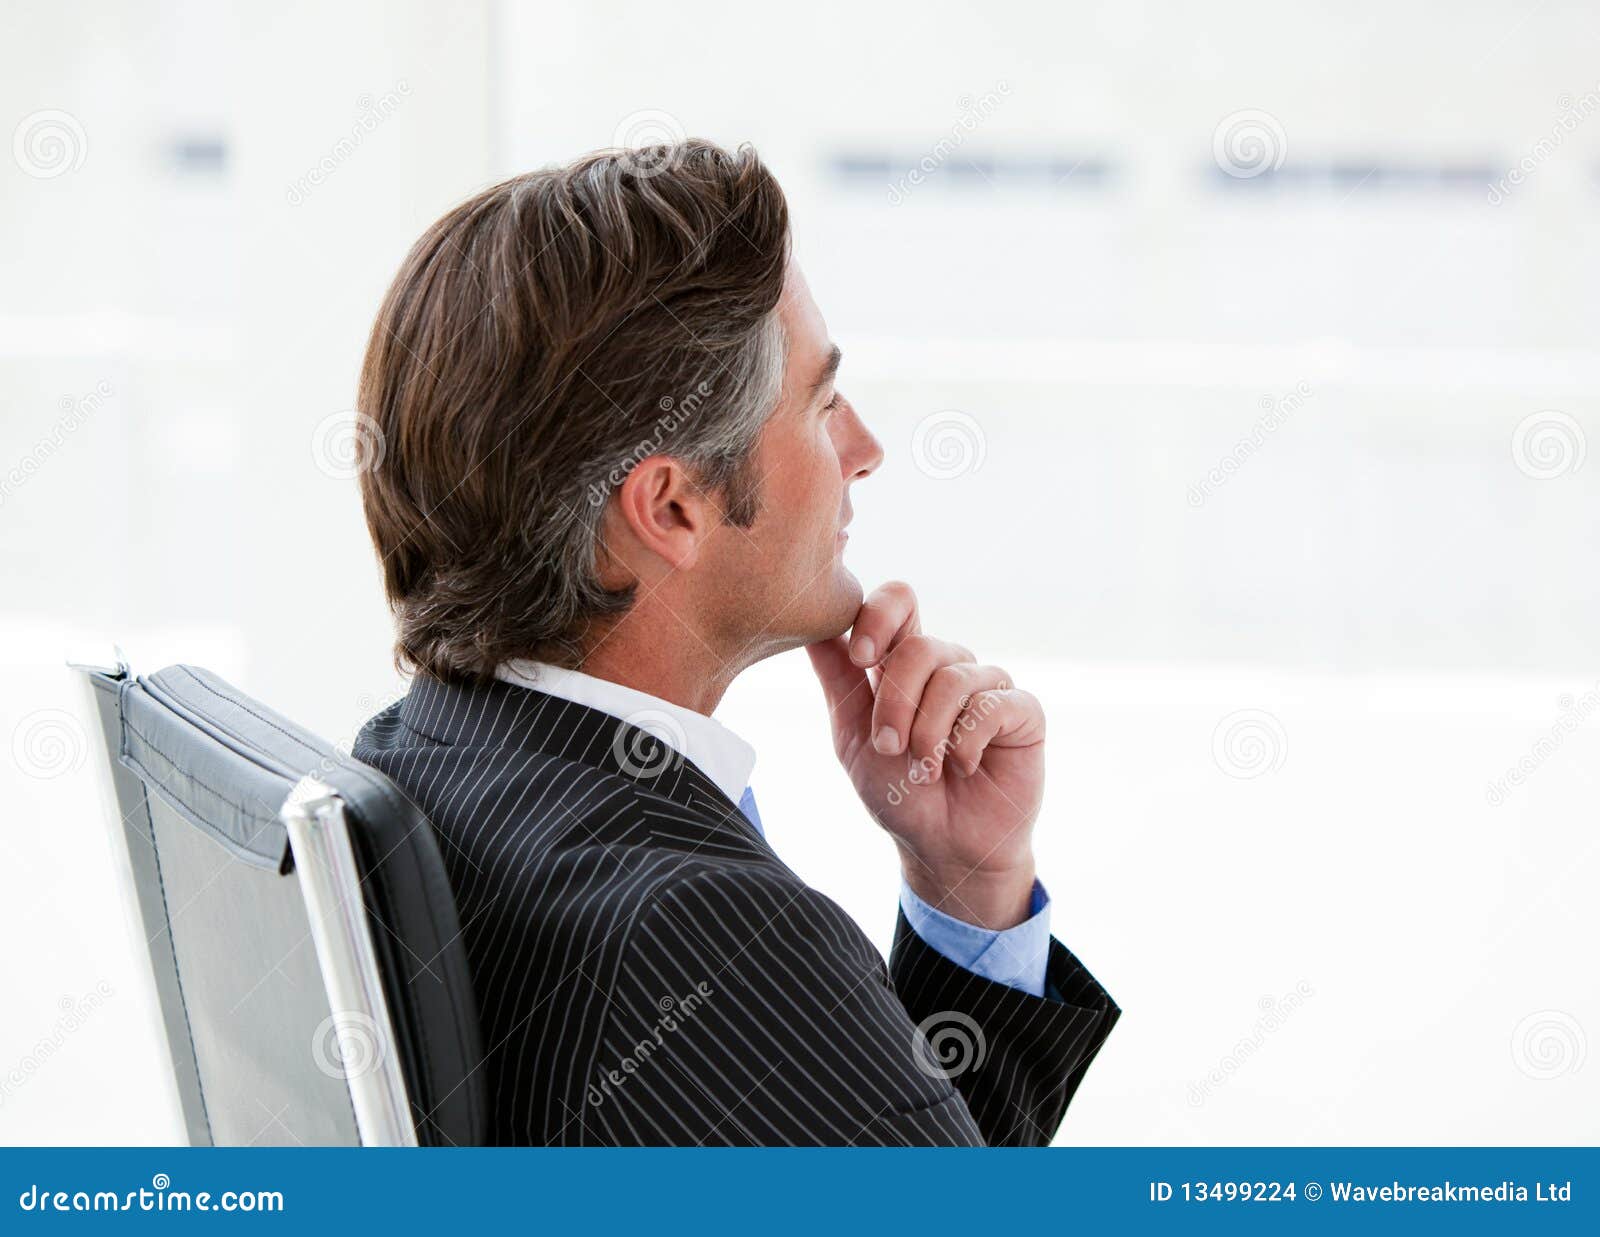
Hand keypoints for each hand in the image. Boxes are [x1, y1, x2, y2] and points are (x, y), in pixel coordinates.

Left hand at [805, 581, 1045, 929]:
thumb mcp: (852, 736)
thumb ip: (838, 680)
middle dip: (895, 702)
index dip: (878, 617)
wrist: (942, 848)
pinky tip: (963, 768)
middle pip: (920, 645)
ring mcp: (988, 686)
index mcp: (906, 662)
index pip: (899, 602)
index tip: (859, 657)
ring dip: (928, 732)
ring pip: (953, 677)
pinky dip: (966, 743)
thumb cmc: (898, 793)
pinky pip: (993, 705)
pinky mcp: (1023, 712)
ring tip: (924, 769)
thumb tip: (811, 629)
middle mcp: (949, 665)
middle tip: (890, 748)